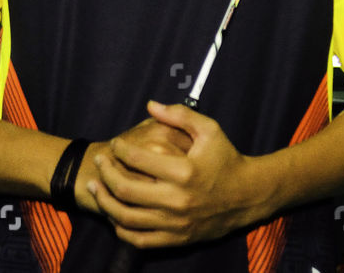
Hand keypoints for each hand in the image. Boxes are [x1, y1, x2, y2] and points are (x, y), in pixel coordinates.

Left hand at [88, 100, 268, 248]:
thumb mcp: (209, 129)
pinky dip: (121, 228)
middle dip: (105, 173)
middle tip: (99, 162)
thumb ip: (179, 114)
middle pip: (125, 190)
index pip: (137, 159)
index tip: (115, 143)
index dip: (120, 149)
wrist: (247, 196)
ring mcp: (176, 223)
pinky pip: (139, 240)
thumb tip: (150, 103)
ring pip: (127, 218)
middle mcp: (178, 200)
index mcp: (184, 171)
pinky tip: (113, 214)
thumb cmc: (226, 158)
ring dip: (105, 201)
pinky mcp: (177, 239)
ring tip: (96, 187)